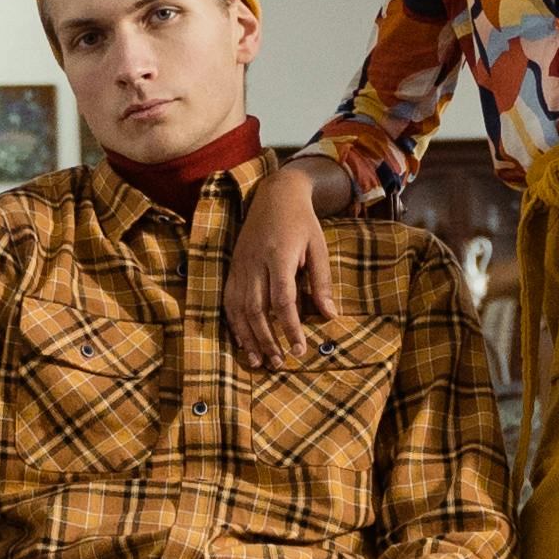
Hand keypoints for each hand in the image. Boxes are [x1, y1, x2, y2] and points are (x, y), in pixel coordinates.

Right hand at [223, 157, 343, 369]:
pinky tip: (243, 342)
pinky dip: (234, 324)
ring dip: (248, 338)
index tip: (300, 349)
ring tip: (260, 361)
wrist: (274, 195)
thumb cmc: (301, 222)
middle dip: (268, 340)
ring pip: (239, 309)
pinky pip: (229, 301)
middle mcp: (255, 262)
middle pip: (257, 309)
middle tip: (280, 363)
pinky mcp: (232, 268)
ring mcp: (240, 265)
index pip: (282, 300)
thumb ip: (321, 282)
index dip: (290, 328)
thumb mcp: (318, 247)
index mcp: (279, 255)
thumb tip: (330, 316)